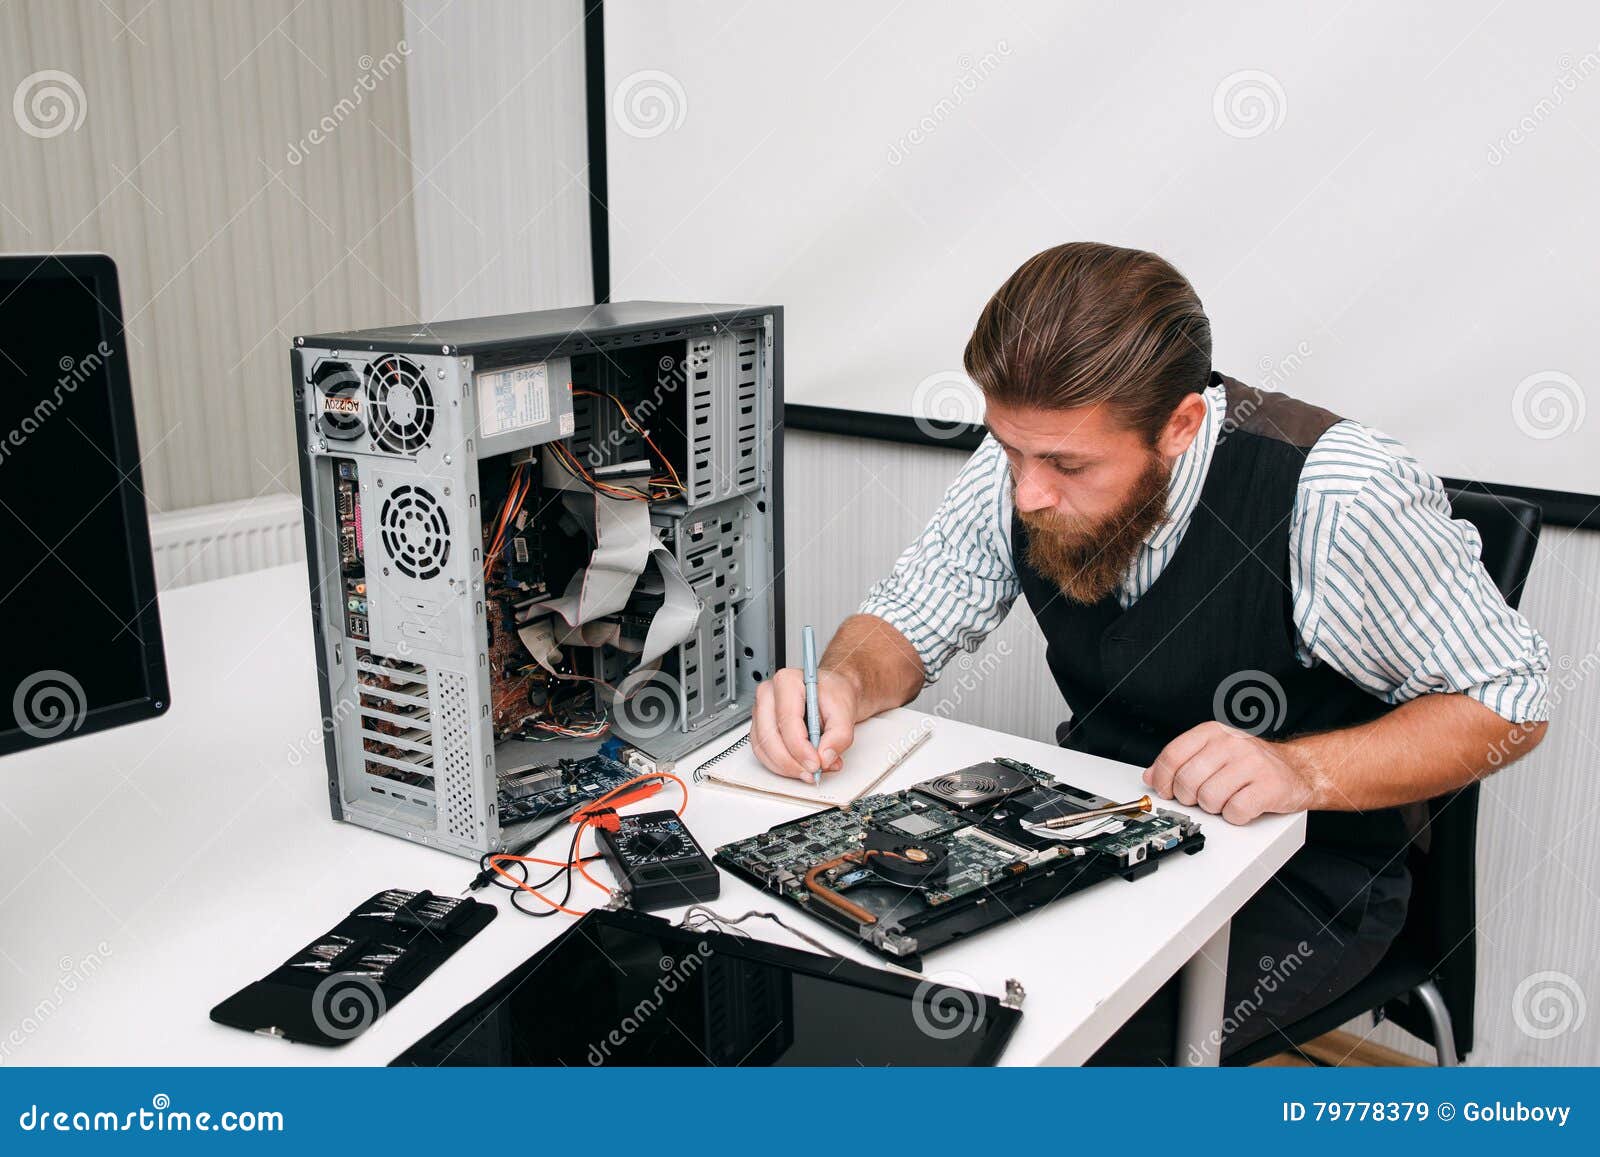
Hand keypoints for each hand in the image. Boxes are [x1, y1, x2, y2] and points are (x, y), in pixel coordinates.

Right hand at [751, 667, 859, 780]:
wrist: (831, 694)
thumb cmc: (833, 694)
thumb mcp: (845, 710)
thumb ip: (839, 735)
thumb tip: (825, 757)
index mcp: (787, 682)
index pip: (787, 720)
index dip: (800, 747)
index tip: (815, 763)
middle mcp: (769, 695)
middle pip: (769, 736)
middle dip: (790, 762)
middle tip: (812, 772)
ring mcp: (761, 712)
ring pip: (763, 748)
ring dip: (786, 767)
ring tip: (810, 771)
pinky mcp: (761, 728)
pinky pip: (763, 754)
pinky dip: (781, 766)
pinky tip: (800, 767)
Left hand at [1143, 721, 1318, 824]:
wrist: (1299, 770)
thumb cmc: (1252, 763)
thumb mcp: (1213, 753)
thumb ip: (1181, 761)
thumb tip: (1149, 776)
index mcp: (1212, 732)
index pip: (1172, 756)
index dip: (1162, 780)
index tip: (1165, 791)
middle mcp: (1231, 743)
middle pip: (1187, 781)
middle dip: (1190, 798)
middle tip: (1203, 797)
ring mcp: (1251, 763)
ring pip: (1209, 799)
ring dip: (1214, 808)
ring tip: (1226, 799)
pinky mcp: (1268, 786)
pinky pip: (1235, 812)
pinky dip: (1235, 816)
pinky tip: (1242, 806)